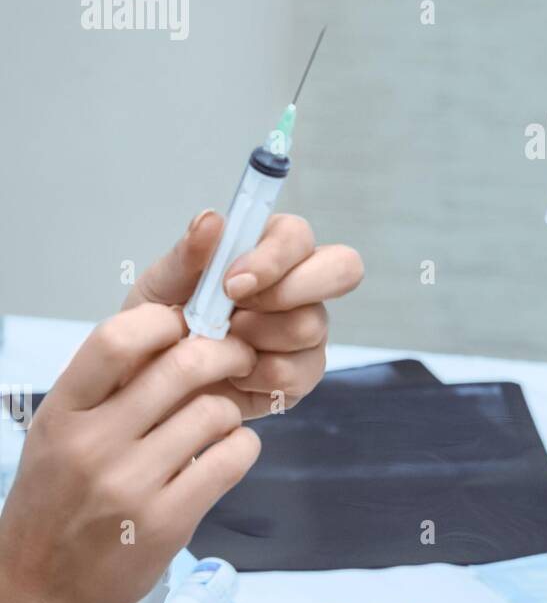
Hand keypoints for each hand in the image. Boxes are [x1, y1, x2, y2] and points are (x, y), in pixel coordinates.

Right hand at [0, 305, 260, 602]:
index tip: (185, 327)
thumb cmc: (57, 502)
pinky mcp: (167, 522)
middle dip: (225, 353)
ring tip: (219, 421)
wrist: (42, 592)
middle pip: (184, 366)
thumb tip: (178, 332)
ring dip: (231, 409)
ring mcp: (130, 486)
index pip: (116, 339)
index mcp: (62, 414)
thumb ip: (107, 388)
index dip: (163, 322)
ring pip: (215, 411)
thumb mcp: (60, 434)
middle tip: (237, 357)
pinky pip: (232, 458)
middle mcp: (93, 445)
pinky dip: (242, 446)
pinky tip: (227, 452)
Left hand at [123, 209, 363, 419]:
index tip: (231, 284)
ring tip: (221, 346)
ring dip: (258, 338)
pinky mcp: (303, 374)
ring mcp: (308, 331)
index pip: (298, 236)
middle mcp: (300, 286)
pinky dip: (257, 376)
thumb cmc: (159, 324)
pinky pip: (300, 372)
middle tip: (238, 316)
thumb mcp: (160, 286)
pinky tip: (231, 374)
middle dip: (291, 291)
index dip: (274, 257)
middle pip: (342, 268)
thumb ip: (188, 255)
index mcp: (268, 251)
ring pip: (312, 325)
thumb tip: (212, 219)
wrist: (148, 383)